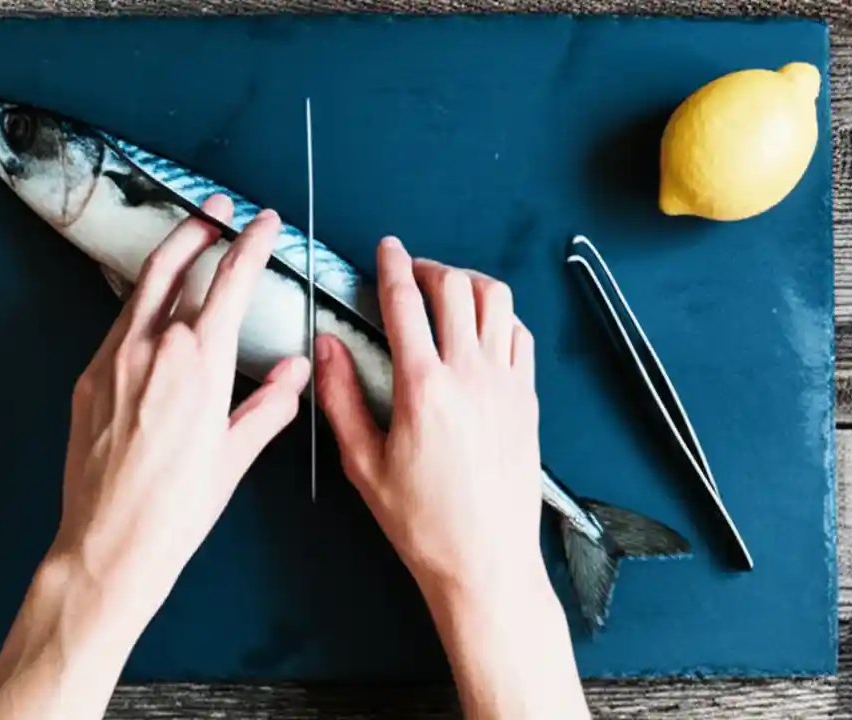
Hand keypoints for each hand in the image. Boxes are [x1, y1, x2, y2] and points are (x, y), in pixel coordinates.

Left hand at [55, 195, 308, 613]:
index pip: (230, 282)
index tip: (264, 223)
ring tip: (185, 242)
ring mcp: (112, 360)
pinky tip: (150, 308)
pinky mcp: (88, 379)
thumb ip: (269, 404)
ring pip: (140, 289)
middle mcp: (151, 348)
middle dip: (199, 228)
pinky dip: (139, 303)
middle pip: (174, 266)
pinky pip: (117, 324)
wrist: (109, 543)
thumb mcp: (236, 456)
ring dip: (166, 257)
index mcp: (198, 362)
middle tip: (217, 209)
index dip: (251, 244)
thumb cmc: (177, 509)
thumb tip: (296, 369)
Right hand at [316, 237, 541, 598]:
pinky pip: (520, 336)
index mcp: (423, 387)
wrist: (485, 560)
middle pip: (455, 287)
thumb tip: (325, 347)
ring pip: (497, 301)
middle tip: (412, 271)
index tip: (386, 249)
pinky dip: (500, 317)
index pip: (405, 303)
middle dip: (430, 267)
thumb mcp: (362, 463)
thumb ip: (340, 398)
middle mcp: (470, 375)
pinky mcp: (526, 400)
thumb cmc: (421, 522)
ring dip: (469, 283)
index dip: (391, 266)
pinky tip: (483, 328)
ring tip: (448, 290)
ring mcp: (505, 384)